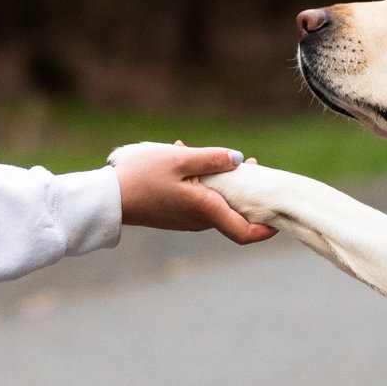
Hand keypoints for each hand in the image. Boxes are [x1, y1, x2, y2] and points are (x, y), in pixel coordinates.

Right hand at [110, 142, 276, 243]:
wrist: (106, 197)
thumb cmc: (141, 177)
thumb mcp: (179, 159)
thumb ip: (212, 159)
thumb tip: (240, 160)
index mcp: (206, 210)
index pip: (245, 232)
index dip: (267, 229)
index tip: (280, 216)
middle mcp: (199, 220)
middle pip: (234, 212)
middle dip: (246, 191)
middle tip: (251, 165)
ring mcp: (186, 219)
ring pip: (216, 203)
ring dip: (221, 181)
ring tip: (210, 154)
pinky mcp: (175, 214)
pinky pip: (199, 200)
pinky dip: (203, 183)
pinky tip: (187, 157)